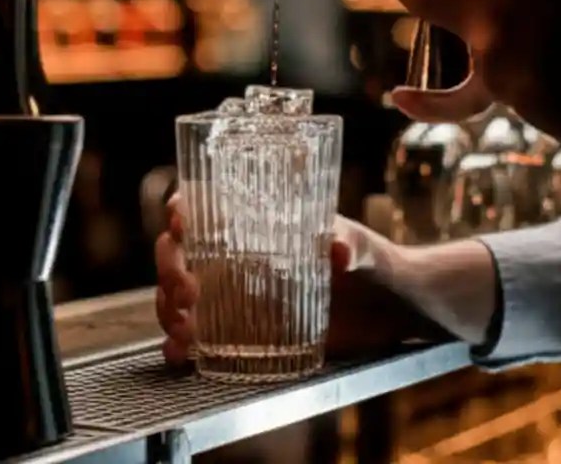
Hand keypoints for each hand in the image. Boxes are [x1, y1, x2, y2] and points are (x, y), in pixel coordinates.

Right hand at [155, 194, 443, 365]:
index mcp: (261, 225)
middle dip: (169, 269)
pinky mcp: (246, 332)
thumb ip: (351, 247)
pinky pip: (201, 336)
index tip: (179, 223)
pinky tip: (180, 355)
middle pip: (180, 253)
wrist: (392, 309)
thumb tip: (335, 249)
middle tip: (187, 291)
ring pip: (180, 295)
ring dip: (169, 309)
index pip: (206, 206)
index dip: (181, 210)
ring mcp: (239, 295)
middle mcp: (240, 257)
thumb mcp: (365, 250)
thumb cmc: (377, 264)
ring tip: (184, 329)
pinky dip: (181, 346)